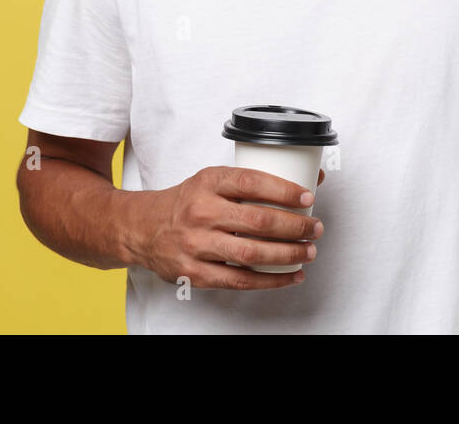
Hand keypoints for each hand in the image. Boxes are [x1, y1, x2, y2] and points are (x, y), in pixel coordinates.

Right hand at [130, 166, 325, 289]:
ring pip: (252, 253)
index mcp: (208, 182)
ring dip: (288, 254)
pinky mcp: (195, 272)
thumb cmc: (186, 202)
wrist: (143, 228)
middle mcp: (201, 212)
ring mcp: (197, 244)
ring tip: (309, 251)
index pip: (251, 182)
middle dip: (295, 226)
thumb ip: (253, 181)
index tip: (307, 197)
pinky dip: (271, 280)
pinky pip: (240, 280)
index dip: (284, 190)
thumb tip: (310, 178)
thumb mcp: (213, 180)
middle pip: (258, 221)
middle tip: (315, 228)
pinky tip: (291, 275)